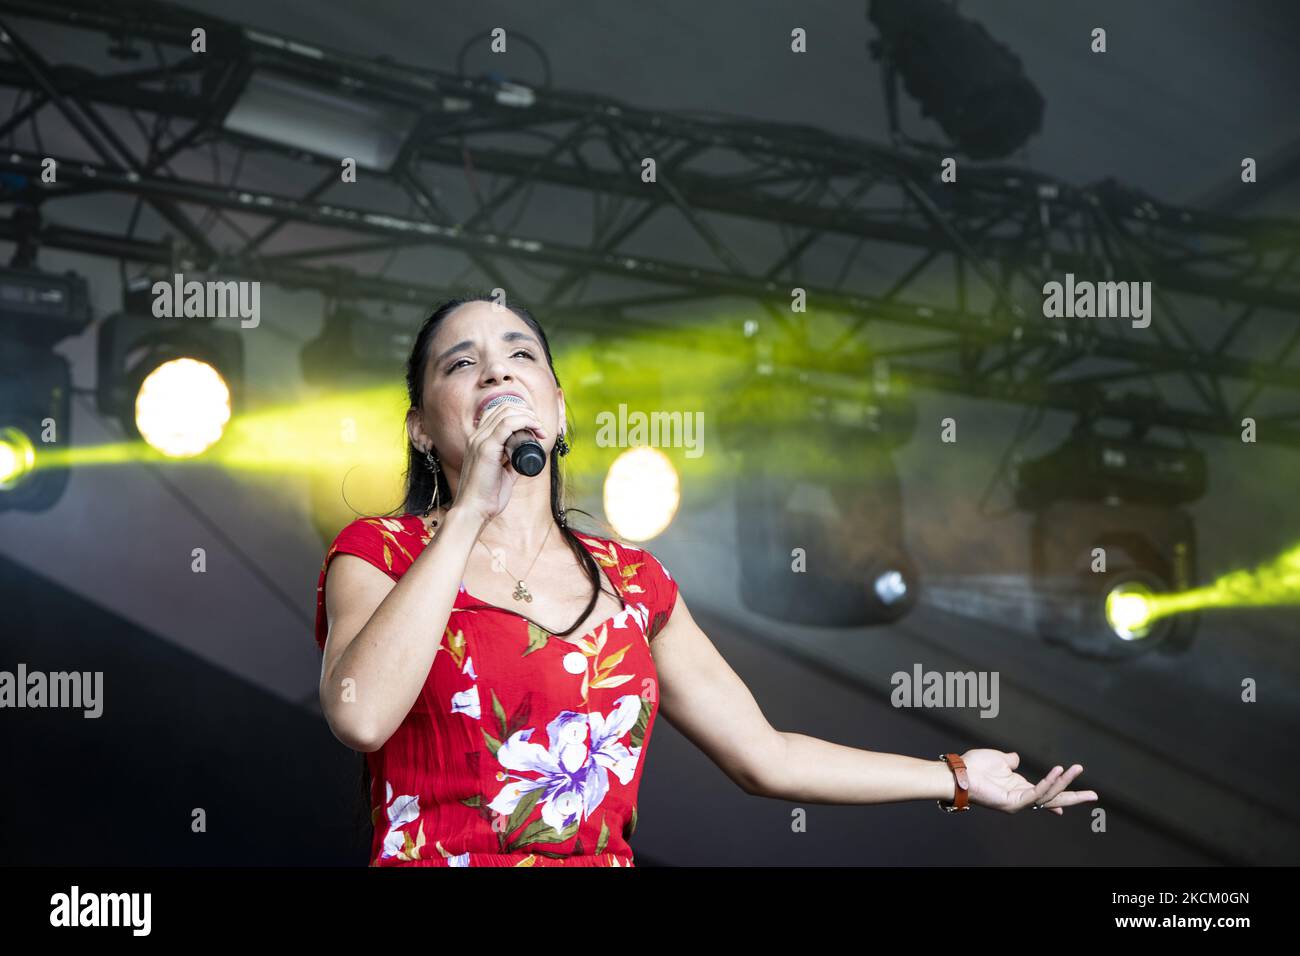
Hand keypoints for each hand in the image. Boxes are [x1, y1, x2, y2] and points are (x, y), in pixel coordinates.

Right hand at [454, 397, 548, 522]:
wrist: (474, 511)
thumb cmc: (487, 496)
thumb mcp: (503, 475)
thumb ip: (511, 463)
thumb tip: (525, 457)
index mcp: (478, 441)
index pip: (498, 413)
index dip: (520, 414)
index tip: (536, 428)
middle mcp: (477, 437)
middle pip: (503, 408)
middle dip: (527, 413)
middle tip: (540, 429)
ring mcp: (480, 441)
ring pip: (506, 412)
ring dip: (529, 417)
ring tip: (541, 430)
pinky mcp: (486, 448)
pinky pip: (507, 424)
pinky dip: (525, 422)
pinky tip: (536, 430)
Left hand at [959, 749, 1098, 815]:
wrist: (960, 772)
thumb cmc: (975, 766)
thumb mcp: (999, 759)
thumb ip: (1010, 761)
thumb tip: (1016, 758)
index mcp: (1020, 787)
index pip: (1046, 793)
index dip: (1062, 793)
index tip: (1081, 797)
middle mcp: (1022, 797)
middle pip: (1054, 799)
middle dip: (1074, 797)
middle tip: (1094, 795)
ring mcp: (1018, 802)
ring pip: (1048, 795)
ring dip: (1064, 782)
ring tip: (1077, 769)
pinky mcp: (1013, 803)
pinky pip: (1036, 793)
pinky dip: (1048, 783)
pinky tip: (1058, 772)